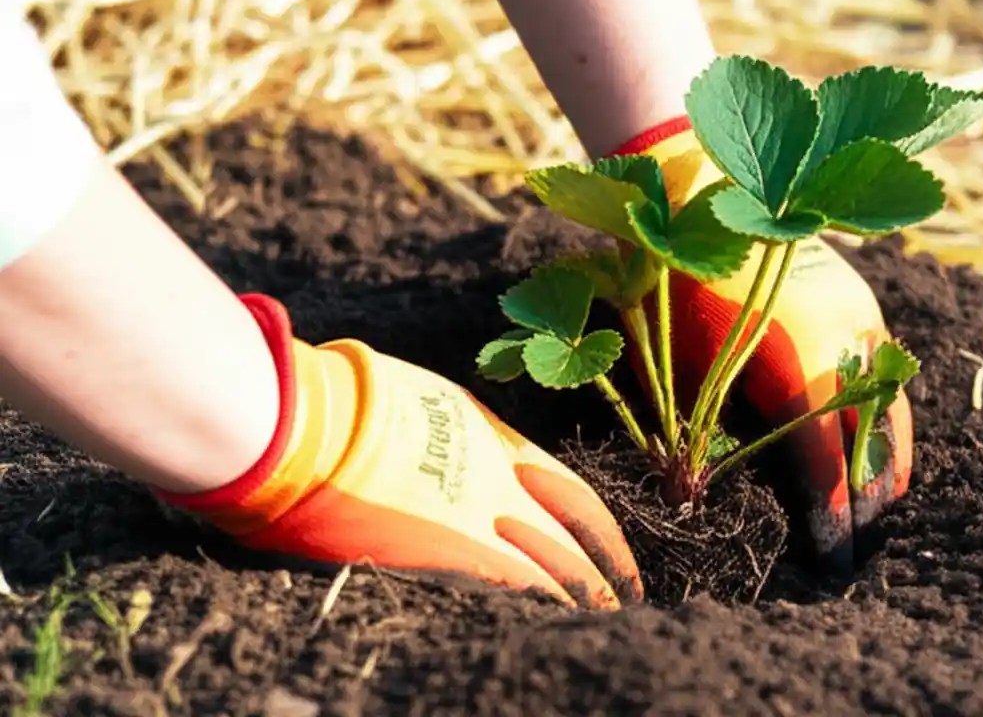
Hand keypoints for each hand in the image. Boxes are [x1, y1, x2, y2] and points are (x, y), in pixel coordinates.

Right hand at [155, 294, 642, 609]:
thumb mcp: (426, 404)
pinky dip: (540, 614)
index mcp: (498, 445)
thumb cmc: (347, 399)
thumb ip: (457, 438)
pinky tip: (555, 633)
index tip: (620, 563)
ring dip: (581, 604)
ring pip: (553, 573)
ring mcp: (473, 523)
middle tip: (624, 609)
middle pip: (574, 543)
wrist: (308, 419)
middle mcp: (500, 486)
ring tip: (602, 631)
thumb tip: (454, 452)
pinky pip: (512, 592)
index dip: (605, 537)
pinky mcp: (443, 556)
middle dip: (605, 581)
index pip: (576, 499)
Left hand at [610, 117, 913, 572]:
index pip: (829, 463)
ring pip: (894, 409)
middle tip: (856, 546)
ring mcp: (861, 315)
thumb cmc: (673, 279)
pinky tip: (874, 445)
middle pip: (875, 443)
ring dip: (887, 465)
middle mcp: (845, 340)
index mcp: (798, 361)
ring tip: (877, 509)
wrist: (702, 181)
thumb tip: (708, 492)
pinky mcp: (862, 300)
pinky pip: (889, 374)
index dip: (834, 518)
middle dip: (869, 502)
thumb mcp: (681, 363)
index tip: (832, 558)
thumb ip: (710, 427)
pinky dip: (886, 418)